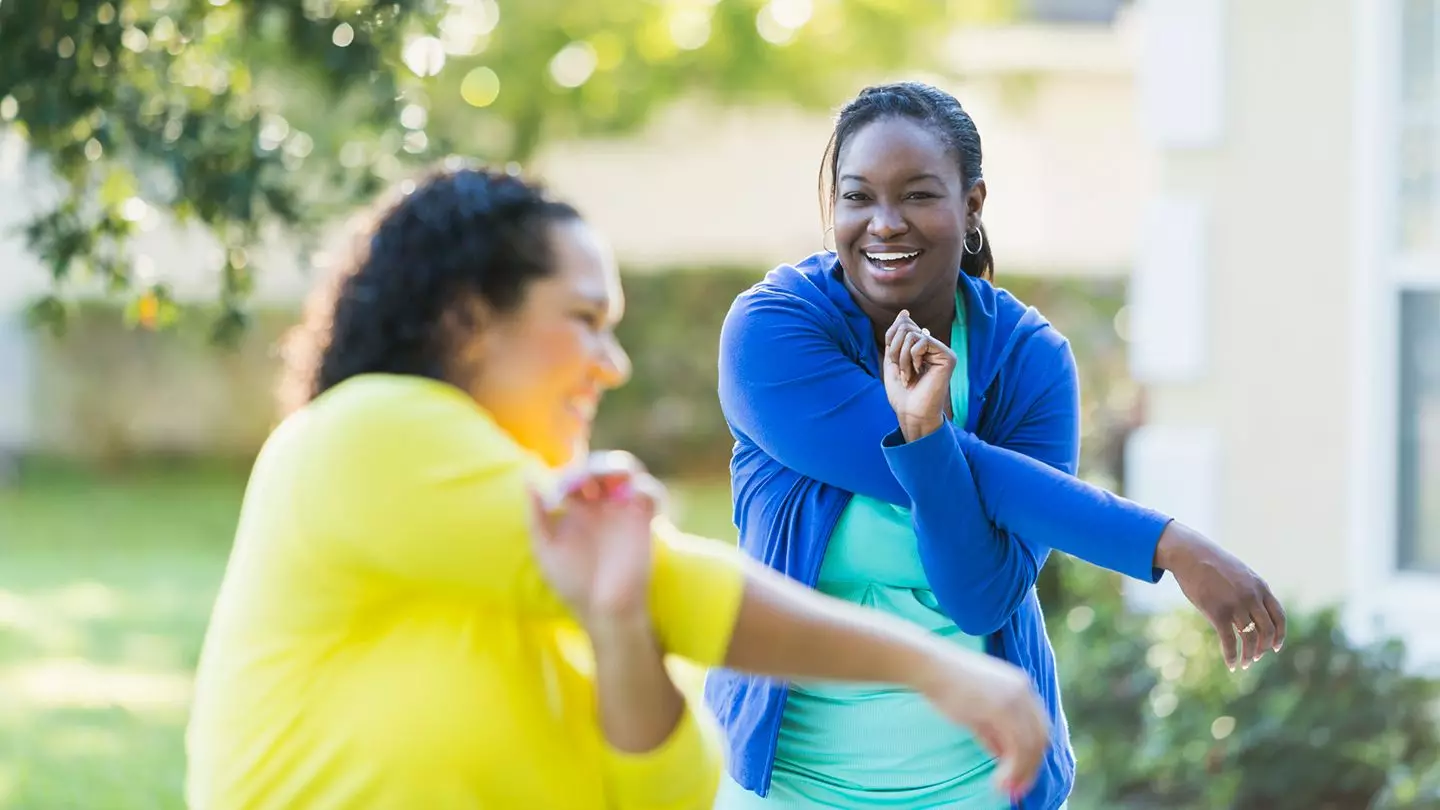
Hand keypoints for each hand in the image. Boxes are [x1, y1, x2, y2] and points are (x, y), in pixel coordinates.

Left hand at [530, 451, 664, 626]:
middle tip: (577, 477)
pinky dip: (641, 486)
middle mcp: (602, 506)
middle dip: (589, 465)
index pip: (574, 475)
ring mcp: (623, 511)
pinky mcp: (643, 521)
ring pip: (626, 470)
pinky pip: (650, 492)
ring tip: (599, 476)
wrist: (604, 610)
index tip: (556, 488)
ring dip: (614, 465)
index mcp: (579, 510)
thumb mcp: (546, 548)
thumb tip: (528, 480)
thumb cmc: (573, 583)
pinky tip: (621, 495)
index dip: (565, 472)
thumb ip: (537, 516)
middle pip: (600, 467)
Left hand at [883, 310, 957, 441]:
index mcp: (921, 346)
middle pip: (906, 327)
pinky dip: (912, 358)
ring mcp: (941, 351)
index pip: (904, 325)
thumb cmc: (902, 392)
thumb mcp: (892, 359)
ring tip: (908, 375)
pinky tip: (918, 373)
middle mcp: (933, 346)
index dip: (891, 338)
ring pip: (912, 334)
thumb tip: (905, 312)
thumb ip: (896, 336)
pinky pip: (922, 341)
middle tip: (901, 370)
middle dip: (895, 349)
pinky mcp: (948, 356)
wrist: (911, 412)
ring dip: (902, 358)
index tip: (893, 359)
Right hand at [914, 646, 1048, 801]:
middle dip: (1031, 768)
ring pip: (1031, 745)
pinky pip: (1017, 746)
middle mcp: (1024, 690)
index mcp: (1021, 686)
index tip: (1021, 776)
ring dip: (1021, 772)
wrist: (929, 665)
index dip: (1033, 755)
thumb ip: (994, 732)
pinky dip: (1012, 768)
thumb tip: (1005, 756)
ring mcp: (1015, 698)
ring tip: (1005, 789)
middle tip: (1017, 790)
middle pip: (1040, 737)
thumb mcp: (976, 711)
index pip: (1038, 726)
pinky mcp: (1002, 708)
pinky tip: (998, 780)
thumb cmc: (946, 685)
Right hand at [1155, 521, 1286, 670]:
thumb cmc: (1212, 565)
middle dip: (1264, 648)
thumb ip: (1251, 591)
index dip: (1280, 635)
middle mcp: (1252, 597)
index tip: (1275, 647)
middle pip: (1267, 631)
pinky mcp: (1217, 612)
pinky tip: (1231, 664)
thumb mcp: (1240, 574)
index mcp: (1260, 587)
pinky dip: (1232, 655)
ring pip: (1250, 638)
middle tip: (1257, 656)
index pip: (1279, 617)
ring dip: (1249, 655)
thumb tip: (1254, 612)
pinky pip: (1229, 640)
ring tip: (1245, 663)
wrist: (1190, 555)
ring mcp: (1235, 605)